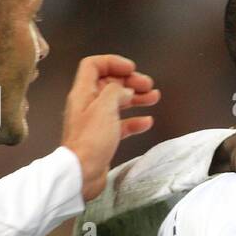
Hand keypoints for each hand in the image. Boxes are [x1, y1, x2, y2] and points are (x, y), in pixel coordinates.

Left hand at [61, 55, 161, 201]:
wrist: (81, 173)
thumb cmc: (91, 140)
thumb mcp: (105, 107)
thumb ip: (116, 92)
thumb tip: (125, 90)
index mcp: (83, 93)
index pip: (93, 65)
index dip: (113, 62)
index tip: (132, 69)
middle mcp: (87, 104)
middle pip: (108, 84)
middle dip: (130, 81)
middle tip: (148, 84)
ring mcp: (95, 121)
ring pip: (117, 103)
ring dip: (136, 98)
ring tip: (154, 98)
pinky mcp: (102, 138)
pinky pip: (120, 124)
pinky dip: (134, 120)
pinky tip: (147, 122)